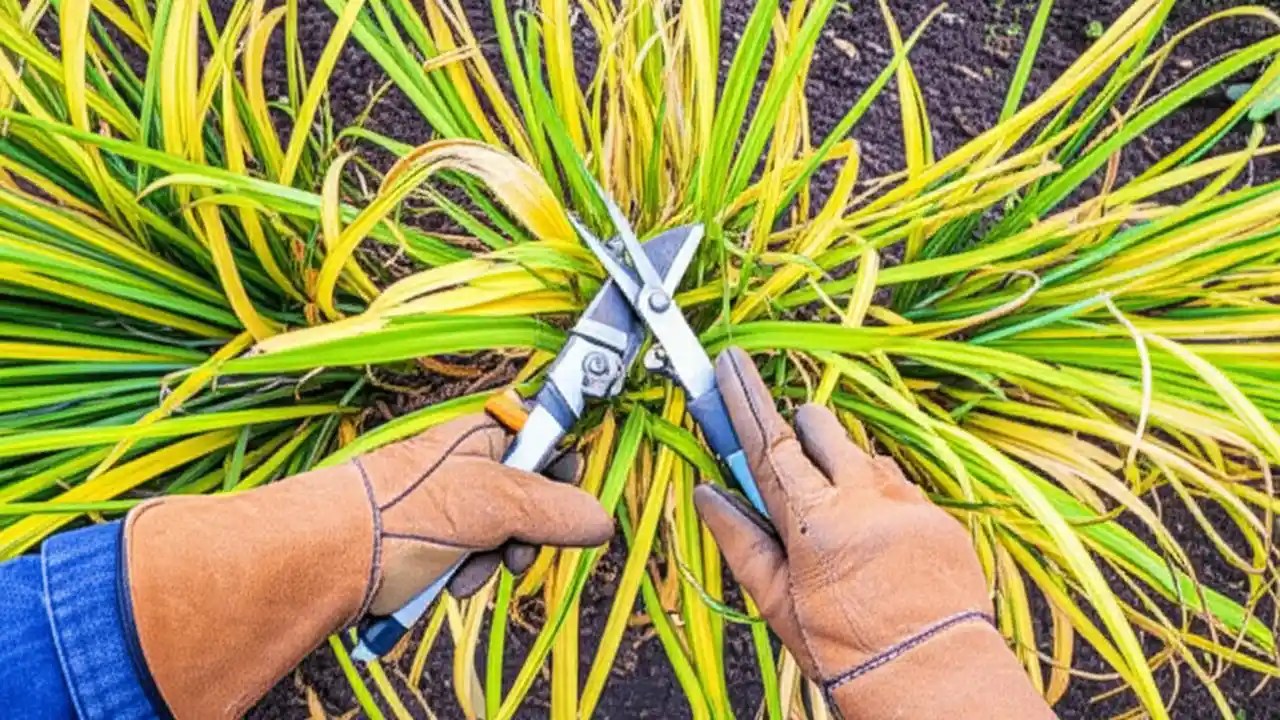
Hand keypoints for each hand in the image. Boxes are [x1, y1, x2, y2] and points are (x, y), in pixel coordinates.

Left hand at [123, 413, 613, 717]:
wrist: (321, 559)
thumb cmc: (397, 516)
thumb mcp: (492, 505)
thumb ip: (555, 509)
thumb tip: (602, 519)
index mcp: (480, 435)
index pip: (544, 436)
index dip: (562, 468)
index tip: (571, 496)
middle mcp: (463, 463)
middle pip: (529, 494)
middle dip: (527, 532)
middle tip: (514, 551)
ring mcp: (443, 503)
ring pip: (499, 533)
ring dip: (492, 559)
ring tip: (467, 572)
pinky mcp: (425, 541)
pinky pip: (467, 557)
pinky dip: (464, 574)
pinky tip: (446, 584)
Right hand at [695, 348, 1051, 718]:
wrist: (934, 680)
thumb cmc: (848, 651)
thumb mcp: (777, 603)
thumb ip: (741, 540)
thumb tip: (709, 495)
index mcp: (814, 519)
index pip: (767, 442)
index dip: (743, 398)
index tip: (729, 363)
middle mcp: (864, 497)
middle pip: (819, 427)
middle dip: (798, 426)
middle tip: (785, 452)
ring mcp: (906, 501)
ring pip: (860, 454)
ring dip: (839, 465)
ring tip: (833, 517)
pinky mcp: (938, 515)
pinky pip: (898, 483)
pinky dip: (877, 494)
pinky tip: (872, 534)